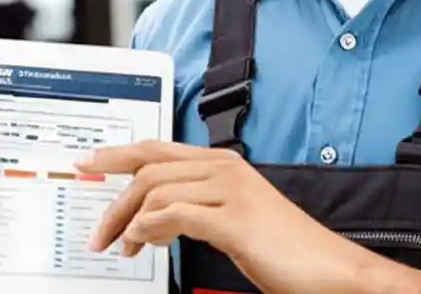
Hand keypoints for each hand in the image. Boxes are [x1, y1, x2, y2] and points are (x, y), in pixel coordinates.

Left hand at [78, 141, 378, 293]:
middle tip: (98, 232)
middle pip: (147, 170)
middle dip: (114, 200)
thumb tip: (145, 219)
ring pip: (155, 191)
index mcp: (222, 165)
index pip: (156, 149)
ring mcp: (230, 191)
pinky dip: (150, 229)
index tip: (87, 163)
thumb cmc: (285, 250)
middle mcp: (223, 169)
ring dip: (129, 223)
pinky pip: (174, 214)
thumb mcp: (230, 220)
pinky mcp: (234, 218)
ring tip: (125, 248)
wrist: (333, 272)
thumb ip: (192, 209)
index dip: (116, 155)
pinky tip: (145, 243)